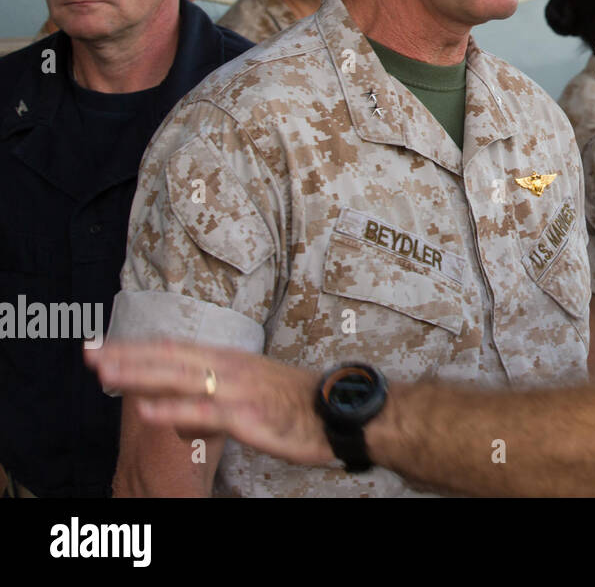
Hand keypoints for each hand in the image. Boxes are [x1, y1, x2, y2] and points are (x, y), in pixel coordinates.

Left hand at [86, 340, 332, 466]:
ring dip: (140, 376)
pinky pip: (203, 412)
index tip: (103, 345)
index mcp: (229, 359)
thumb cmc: (297, 402)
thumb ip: (217, 392)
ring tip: (106, 374)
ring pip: (179, 379)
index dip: (137, 347)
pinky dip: (173, 411)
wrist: (337, 411)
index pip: (174, 348)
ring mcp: (235, 390)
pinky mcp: (244, 415)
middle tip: (89, 352)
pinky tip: (147, 412)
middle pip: (169, 359)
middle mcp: (228, 367)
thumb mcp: (254, 387)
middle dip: (127, 355)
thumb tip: (186, 408)